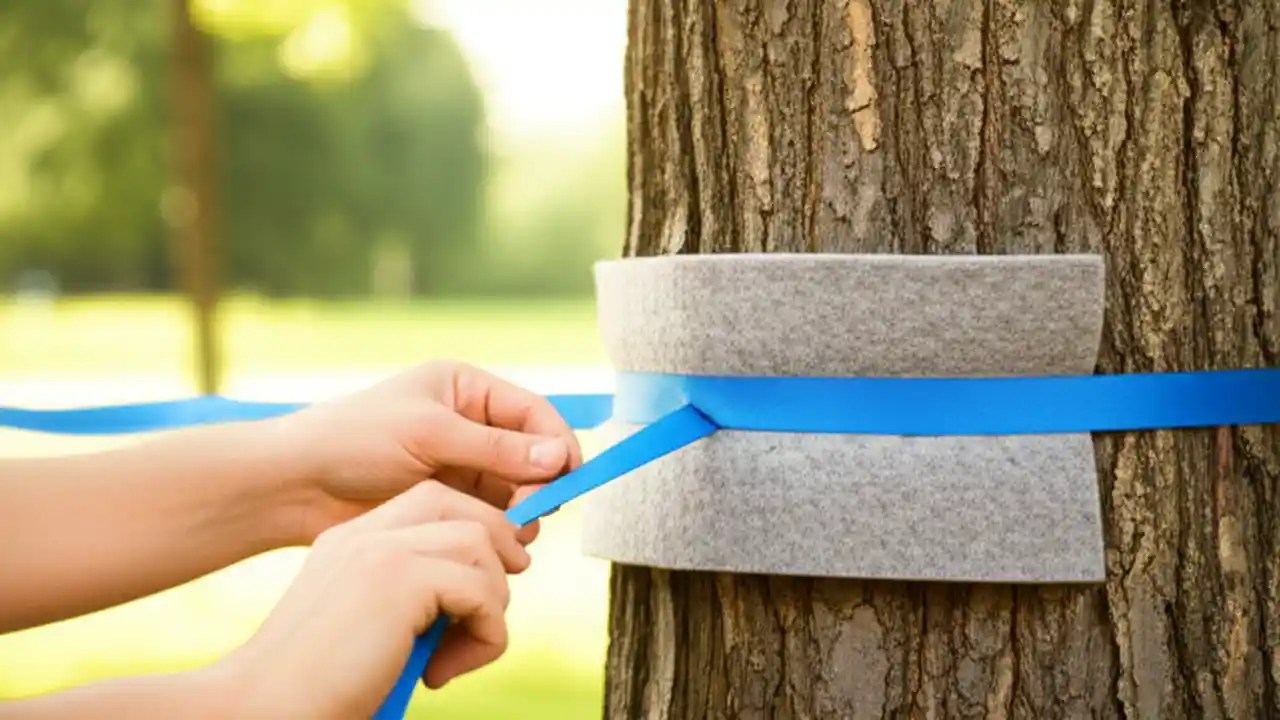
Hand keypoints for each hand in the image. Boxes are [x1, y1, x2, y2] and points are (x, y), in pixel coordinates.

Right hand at [218, 482, 525, 718]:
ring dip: (490, 606)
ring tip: (453, 655)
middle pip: (468, 511)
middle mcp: (366, 533)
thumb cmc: (317, 685)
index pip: (437, 502)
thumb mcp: (369, 623)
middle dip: (498, 557)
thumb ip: (411, 595)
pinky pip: (484, 592)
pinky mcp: (399, 580)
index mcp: (353, 538)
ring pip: (484, 547)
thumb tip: (485, 590)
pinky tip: (438, 674)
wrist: (265, 708)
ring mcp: (381, 551)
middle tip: (487, 616)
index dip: (478, 536)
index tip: (484, 593)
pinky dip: (484, 638)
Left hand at [276, 361, 583, 542]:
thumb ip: (495, 448)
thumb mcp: (427, 435)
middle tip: (532, 512)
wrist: (294, 486)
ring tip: (511, 531)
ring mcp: (461, 466)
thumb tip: (559, 456)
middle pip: (533, 454)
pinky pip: (494, 515)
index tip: (570, 475)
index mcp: (465, 389)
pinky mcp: (450, 503)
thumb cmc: (352, 440)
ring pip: (518, 490)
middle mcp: (470, 425)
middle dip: (541, 483)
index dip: (557, 442)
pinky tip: (492, 542)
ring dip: (523, 511)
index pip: (532, 413)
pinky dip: (501, 529)